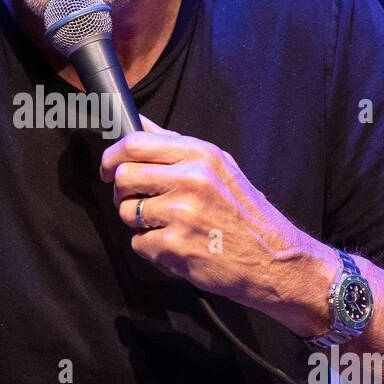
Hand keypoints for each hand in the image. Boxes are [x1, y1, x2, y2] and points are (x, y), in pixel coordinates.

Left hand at [99, 116, 330, 335]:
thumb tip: (140, 123)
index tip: (109, 168)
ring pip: (127, 212)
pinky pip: (139, 243)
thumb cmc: (245, 214)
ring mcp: (181, 213)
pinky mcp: (175, 246)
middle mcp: (191, 179)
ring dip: (139, 223)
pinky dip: (152, 249)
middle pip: (123, 176)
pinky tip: (178, 247)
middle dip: (123, 193)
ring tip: (168, 227)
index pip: (135, 142)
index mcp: (201, 154)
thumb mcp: (220, 167)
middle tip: (137, 202)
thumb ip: (177, 146)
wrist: (274, 260)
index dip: (112, 156)